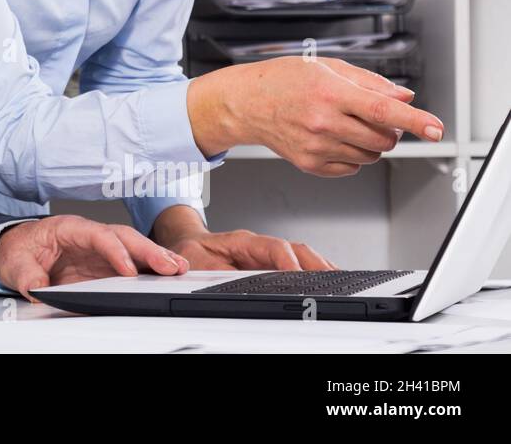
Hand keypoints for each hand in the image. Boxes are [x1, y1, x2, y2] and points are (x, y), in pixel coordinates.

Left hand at [0, 215, 188, 300]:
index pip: (98, 235)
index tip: (127, 269)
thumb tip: (38, 288)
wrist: (15, 250)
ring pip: (133, 248)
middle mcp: (89, 235)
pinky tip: (167, 274)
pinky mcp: (104, 264)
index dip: (115, 251)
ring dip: (156, 257)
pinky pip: (131, 263)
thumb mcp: (15, 263)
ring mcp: (99, 250)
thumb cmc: (18, 250)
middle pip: (123, 237)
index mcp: (69, 228)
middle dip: (147, 251)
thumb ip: (27, 275)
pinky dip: (149, 268)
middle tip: (169, 266)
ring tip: (178, 268)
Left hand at [151, 205, 334, 270]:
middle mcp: (258, 245)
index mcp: (243, 240)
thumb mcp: (197, 263)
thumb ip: (216, 272)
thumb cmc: (191, 253)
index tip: (300, 276)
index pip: (274, 247)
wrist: (184, 246)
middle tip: (333, 281)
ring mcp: (266, 254)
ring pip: (300, 255)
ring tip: (339, 282)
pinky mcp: (269, 264)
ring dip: (320, 268)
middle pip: (295, 249)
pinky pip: (296, 264)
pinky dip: (314, 272)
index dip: (289, 261)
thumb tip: (234, 281)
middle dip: (316, 264)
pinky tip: (327, 282)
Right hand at [188, 56, 443, 175]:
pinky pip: (353, 167)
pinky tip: (334, 137)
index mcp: (330, 93)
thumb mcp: (326, 68)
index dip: (415, 120)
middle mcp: (323, 122)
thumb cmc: (282, 80)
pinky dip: (353, 155)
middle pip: (384, 138)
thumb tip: (404, 98)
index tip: (435, 128)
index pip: (384, 110)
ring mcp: (316, 146)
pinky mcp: (310, 164)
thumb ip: (369, 82)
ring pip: (372, 155)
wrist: (245, 103)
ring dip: (372, 142)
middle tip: (371, 115)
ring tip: (347, 124)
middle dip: (390, 129)